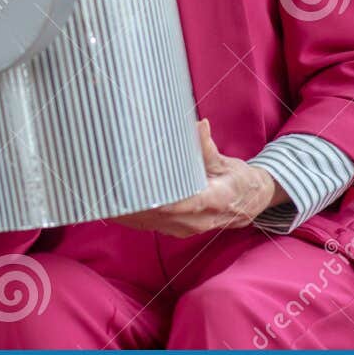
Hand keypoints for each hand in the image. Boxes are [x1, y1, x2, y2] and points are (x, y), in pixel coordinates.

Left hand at [111, 119, 283, 236]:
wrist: (248, 202)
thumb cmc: (237, 180)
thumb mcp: (225, 162)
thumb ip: (207, 147)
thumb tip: (199, 126)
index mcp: (213, 201)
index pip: (182, 203)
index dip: (158, 200)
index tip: (135, 190)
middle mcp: (198, 220)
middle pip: (160, 214)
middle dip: (134, 202)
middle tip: (110, 186)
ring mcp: (186, 228)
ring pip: (152, 222)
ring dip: (129, 211)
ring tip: (105, 196)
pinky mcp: (177, 229)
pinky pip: (151, 225)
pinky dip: (133, 217)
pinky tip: (113, 207)